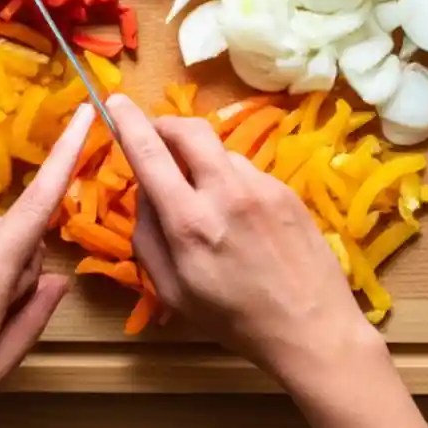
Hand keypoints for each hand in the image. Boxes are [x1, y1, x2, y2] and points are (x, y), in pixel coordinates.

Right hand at [105, 94, 368, 381]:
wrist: (311, 328)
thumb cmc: (233, 319)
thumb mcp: (172, 290)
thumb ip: (147, 236)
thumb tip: (143, 191)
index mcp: (189, 223)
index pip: (149, 153)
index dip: (128, 121)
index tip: (115, 100)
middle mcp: (226, 193)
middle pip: (189, 130)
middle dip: (165, 126)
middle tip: (157, 140)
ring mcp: (262, 187)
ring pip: (220, 152)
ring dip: (202, 162)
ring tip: (207, 200)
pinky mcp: (286, 190)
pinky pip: (247, 171)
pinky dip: (232, 181)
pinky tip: (242, 218)